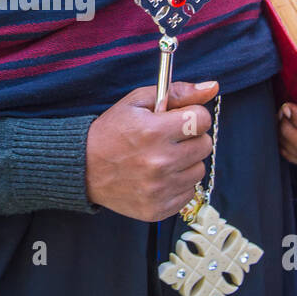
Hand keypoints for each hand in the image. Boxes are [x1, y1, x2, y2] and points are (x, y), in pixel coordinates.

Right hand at [86, 80, 217, 221]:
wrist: (83, 168)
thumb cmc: (111, 131)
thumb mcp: (137, 102)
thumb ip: (178, 92)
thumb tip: (212, 86)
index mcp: (154, 131)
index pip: (202, 119)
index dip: (192, 116)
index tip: (179, 120)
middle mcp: (160, 162)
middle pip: (205, 145)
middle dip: (190, 138)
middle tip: (168, 139)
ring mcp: (160, 189)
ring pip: (198, 170)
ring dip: (185, 162)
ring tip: (161, 158)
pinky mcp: (158, 209)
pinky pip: (188, 192)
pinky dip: (177, 184)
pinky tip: (158, 176)